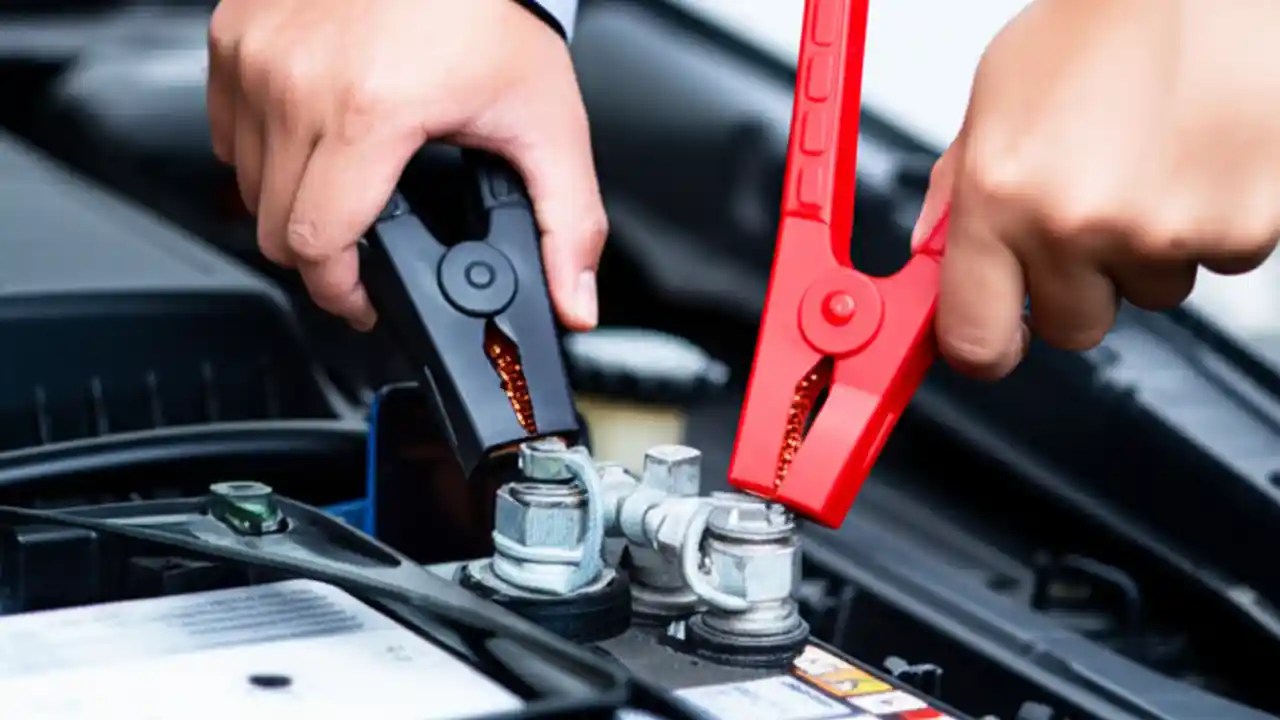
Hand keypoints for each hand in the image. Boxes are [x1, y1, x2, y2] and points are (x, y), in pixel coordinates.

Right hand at [207, 0, 605, 330]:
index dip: (342, 292)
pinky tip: (316, 140)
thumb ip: (568, 224)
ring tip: (350, 188)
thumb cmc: (495, 12)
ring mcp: (257, 55)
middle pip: (276, 226)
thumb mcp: (549, 125)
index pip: (318, 243)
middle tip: (366, 250)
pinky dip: (264, 151)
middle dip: (323, 257)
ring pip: (246, 183)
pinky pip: (226, 128)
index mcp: (370, 112)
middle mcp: (298, 83)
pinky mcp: (235, 33)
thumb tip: (574, 304)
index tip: (366, 300)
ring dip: (292, 204)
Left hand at [913, 0, 1279, 378]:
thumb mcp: (998, 95)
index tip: (991, 340)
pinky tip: (1198, 158)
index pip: (972, 337)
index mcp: (1000, 193)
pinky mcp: (1243, 227)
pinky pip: (1217, 263)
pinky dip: (1210, 223)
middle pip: (1070, 328)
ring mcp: (1162, 230)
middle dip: (1076, 284)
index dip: (982, 348)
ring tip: (1150, 161)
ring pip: (1147, 295)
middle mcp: (1076, 221)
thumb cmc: (1105, 23)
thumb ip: (959, 188)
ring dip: (1144, 249)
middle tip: (1088, 208)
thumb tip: (933, 255)